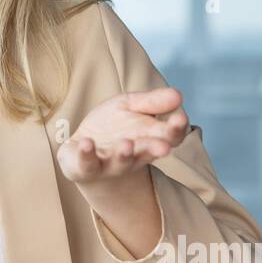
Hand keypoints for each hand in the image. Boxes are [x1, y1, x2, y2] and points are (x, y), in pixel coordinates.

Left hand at [57, 86, 189, 184]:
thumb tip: (178, 94)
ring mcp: (110, 164)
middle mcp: (134, 155)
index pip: (170, 137)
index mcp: (150, 138)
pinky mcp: (87, 168)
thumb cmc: (113, 128)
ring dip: (124, 154)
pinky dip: (87, 154)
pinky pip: (88, 164)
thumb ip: (152, 102)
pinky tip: (87, 142)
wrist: (81, 150)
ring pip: (121, 162)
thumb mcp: (130, 106)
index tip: (180, 118)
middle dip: (156, 148)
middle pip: (149, 152)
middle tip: (164, 147)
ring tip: (126, 144)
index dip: (176, 129)